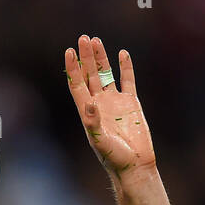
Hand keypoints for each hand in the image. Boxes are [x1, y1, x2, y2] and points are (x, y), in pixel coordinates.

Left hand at [65, 35, 155, 176]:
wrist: (135, 165)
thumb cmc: (114, 158)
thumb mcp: (100, 142)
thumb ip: (93, 123)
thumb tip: (89, 104)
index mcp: (87, 112)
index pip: (76, 85)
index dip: (73, 68)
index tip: (70, 51)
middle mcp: (99, 104)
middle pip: (89, 75)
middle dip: (86, 57)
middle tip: (83, 38)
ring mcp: (115, 102)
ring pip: (106, 74)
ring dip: (101, 58)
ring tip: (96, 40)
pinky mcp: (131, 103)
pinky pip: (127, 80)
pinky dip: (125, 67)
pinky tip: (122, 54)